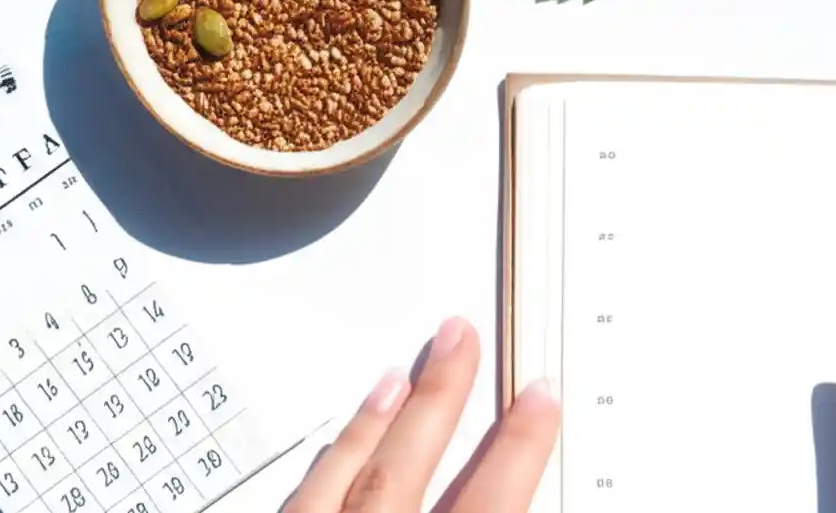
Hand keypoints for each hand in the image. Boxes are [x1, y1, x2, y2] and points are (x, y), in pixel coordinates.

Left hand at [283, 317, 560, 511]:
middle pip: (401, 470)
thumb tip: (511, 489)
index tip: (540, 399)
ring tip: (395, 380)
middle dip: (437, 398)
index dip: (518, 448)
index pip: (488, 504)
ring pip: (339, 479)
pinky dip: (321, 472)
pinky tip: (331, 452)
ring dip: (370, 425)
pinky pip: (296, 505)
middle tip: (457, 339)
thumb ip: (490, 511)